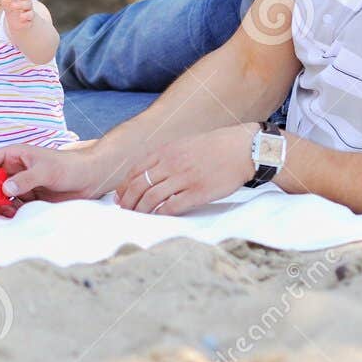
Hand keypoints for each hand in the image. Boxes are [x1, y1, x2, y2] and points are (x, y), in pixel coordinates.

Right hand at [0, 143, 101, 216]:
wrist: (90, 178)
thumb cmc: (69, 166)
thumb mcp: (46, 170)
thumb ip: (25, 180)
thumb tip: (4, 190)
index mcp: (14, 155)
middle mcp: (14, 170)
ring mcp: (21, 184)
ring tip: (4, 212)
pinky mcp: (29, 198)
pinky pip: (11, 206)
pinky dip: (8, 212)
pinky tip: (13, 215)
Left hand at [2, 0, 35, 33]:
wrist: (14, 21)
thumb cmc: (11, 6)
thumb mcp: (7, 0)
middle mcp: (28, 5)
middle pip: (28, 3)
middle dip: (21, 5)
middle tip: (12, 6)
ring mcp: (29, 14)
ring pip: (30, 13)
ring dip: (25, 15)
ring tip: (20, 16)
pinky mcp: (28, 22)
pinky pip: (29, 22)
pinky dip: (26, 21)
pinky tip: (21, 20)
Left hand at [114, 123, 258, 214]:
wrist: (241, 149)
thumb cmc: (214, 147)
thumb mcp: (184, 144)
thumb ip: (166, 156)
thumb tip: (149, 172)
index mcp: (166, 151)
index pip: (136, 170)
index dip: (124, 186)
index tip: (119, 196)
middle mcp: (171, 164)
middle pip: (140, 185)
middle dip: (128, 200)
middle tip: (124, 210)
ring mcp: (184, 179)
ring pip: (152, 198)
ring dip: (141, 209)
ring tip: (137, 216)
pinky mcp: (198, 193)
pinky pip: (173, 206)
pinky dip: (161, 214)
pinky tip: (157, 217)